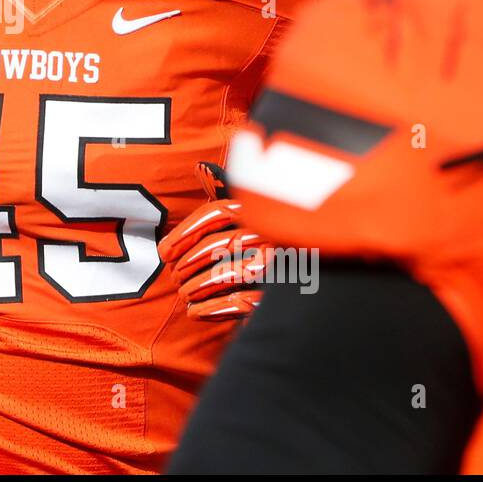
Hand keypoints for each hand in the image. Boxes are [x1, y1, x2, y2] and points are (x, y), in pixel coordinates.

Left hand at [158, 162, 268, 321]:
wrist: (318, 282)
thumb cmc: (280, 239)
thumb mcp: (256, 210)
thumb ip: (227, 190)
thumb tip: (201, 168)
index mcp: (266, 208)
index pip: (217, 213)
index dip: (185, 232)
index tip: (163, 252)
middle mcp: (275, 231)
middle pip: (218, 244)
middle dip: (188, 262)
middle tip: (174, 276)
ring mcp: (282, 264)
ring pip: (226, 274)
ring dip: (197, 287)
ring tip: (184, 295)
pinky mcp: (283, 296)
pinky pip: (241, 302)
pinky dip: (212, 309)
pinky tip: (196, 313)